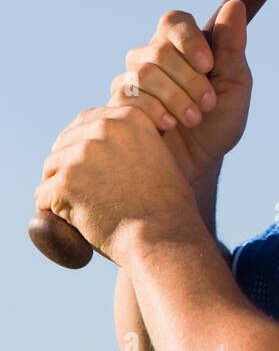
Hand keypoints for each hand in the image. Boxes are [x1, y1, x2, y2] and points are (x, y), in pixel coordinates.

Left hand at [34, 104, 199, 265]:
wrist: (162, 233)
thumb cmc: (164, 202)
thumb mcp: (156, 153)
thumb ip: (130, 139)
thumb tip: (98, 139)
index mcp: (129, 117)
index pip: (86, 120)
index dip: (81, 143)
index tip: (85, 166)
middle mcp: (105, 127)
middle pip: (66, 141)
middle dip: (67, 164)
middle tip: (78, 189)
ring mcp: (83, 154)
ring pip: (51, 166)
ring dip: (57, 185)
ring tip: (76, 206)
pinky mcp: (67, 181)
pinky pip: (43, 195)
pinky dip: (50, 210)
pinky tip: (66, 220)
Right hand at [110, 0, 251, 187]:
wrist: (199, 165)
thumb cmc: (219, 122)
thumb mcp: (234, 85)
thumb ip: (232, 47)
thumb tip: (235, 5)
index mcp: (180, 45)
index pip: (174, 22)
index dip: (189, 40)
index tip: (209, 66)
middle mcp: (150, 57)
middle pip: (158, 50)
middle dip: (188, 79)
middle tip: (208, 105)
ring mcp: (128, 82)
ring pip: (142, 74)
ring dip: (174, 97)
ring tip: (194, 118)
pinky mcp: (115, 109)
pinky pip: (126, 100)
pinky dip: (154, 113)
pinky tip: (169, 127)